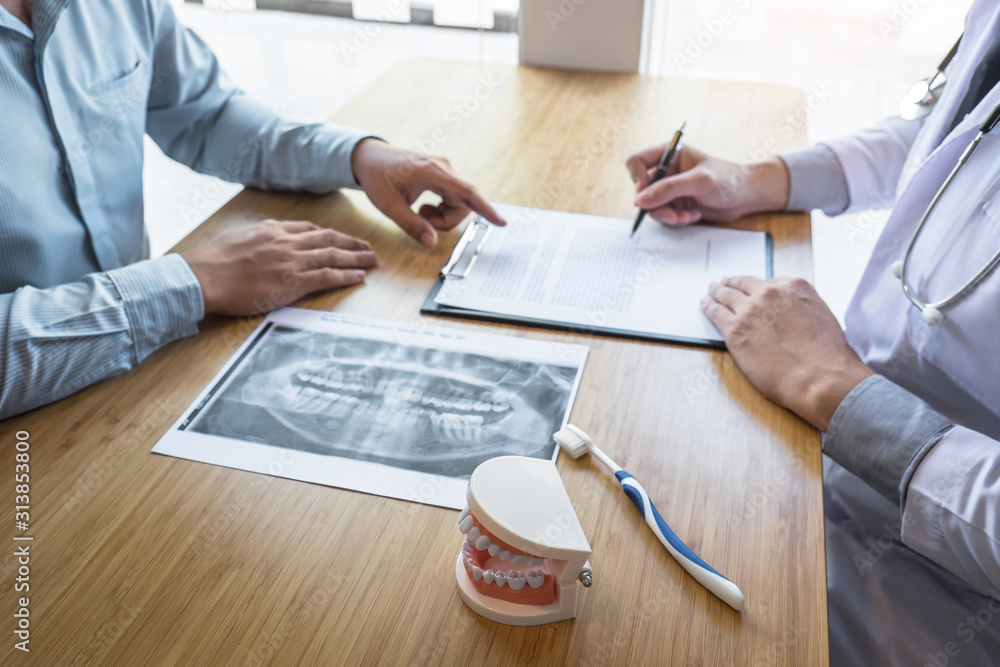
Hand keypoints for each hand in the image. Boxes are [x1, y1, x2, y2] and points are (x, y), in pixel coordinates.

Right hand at [180, 219, 376, 315]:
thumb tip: (263, 245)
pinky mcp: (292, 281)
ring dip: (356, 257)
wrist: (203, 276)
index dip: (328, 234)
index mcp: (272, 229)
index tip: (340, 237)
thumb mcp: (238, 239)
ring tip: (371, 260)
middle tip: (367, 247)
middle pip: (327, 238)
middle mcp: (286, 241)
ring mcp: (291, 261)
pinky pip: (326, 277)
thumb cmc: (213, 262)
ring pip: (332, 255)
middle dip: (350, 242)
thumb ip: (257, 240)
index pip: (308, 229)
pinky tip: (359, 277)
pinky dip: (346, 276)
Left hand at [351, 139, 505, 247]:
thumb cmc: (376, 177)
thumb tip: (432, 243)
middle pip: (462, 204)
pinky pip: (452, 197)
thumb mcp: (389, 206)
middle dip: (446, 220)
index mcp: (432, 173)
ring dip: (442, 215)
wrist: (369, 157)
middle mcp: (443, 169)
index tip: (502, 222)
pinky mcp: (442, 174)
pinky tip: (423, 205)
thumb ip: (412, 225)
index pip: (467, 193)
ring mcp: (444, 170)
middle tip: (422, 220)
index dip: (485, 209)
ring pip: (458, 203)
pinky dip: (441, 208)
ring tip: (419, 211)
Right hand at [625, 145, 788, 225]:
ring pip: (652, 206)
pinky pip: (665, 215)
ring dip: (667, 216)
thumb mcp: (698, 181)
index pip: (638, 162)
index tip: (645, 196)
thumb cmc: (729, 179)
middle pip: (643, 189)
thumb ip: (668, 189)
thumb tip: (640, 200)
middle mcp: (668, 171)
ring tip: (685, 217)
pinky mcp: (678, 204)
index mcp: (670, 155)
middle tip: (671, 215)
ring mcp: (671, 189)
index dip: (637, 180)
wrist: (748, 196)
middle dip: (655, 205)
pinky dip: (677, 219)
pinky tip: (693, 216)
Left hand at [700, 276, 872, 430]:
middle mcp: (770, 292)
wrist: (819, 377)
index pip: (768, 282)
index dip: (757, 287)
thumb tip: (788, 315)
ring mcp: (750, 310)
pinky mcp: (735, 329)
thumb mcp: (821, 317)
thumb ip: (801, 309)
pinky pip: (716, 313)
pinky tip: (705, 305)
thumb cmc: (826, 357)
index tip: (750, 288)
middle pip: (744, 285)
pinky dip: (708, 307)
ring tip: (712, 291)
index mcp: (795, 287)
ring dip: (718, 292)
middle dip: (733, 283)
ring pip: (727, 296)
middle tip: (724, 283)